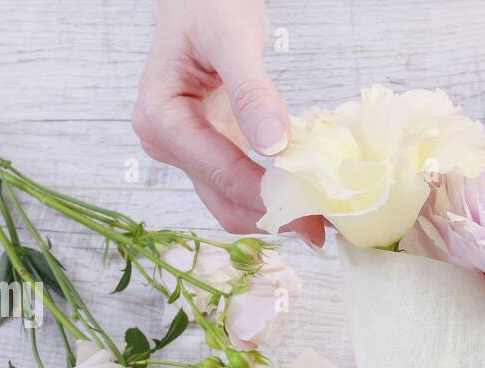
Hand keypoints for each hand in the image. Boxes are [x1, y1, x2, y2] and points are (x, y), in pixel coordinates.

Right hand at [132, 0, 323, 243]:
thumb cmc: (209, 4)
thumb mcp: (232, 37)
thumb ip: (252, 92)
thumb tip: (274, 146)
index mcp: (161, 118)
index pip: (219, 173)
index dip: (266, 197)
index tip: (311, 214)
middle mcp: (168, 142)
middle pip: (222, 200)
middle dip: (272, 216)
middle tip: (323, 228)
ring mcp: (189, 149)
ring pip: (231, 201)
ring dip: (274, 213)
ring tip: (322, 219)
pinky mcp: (212, 148)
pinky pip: (242, 183)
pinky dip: (273, 195)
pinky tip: (307, 197)